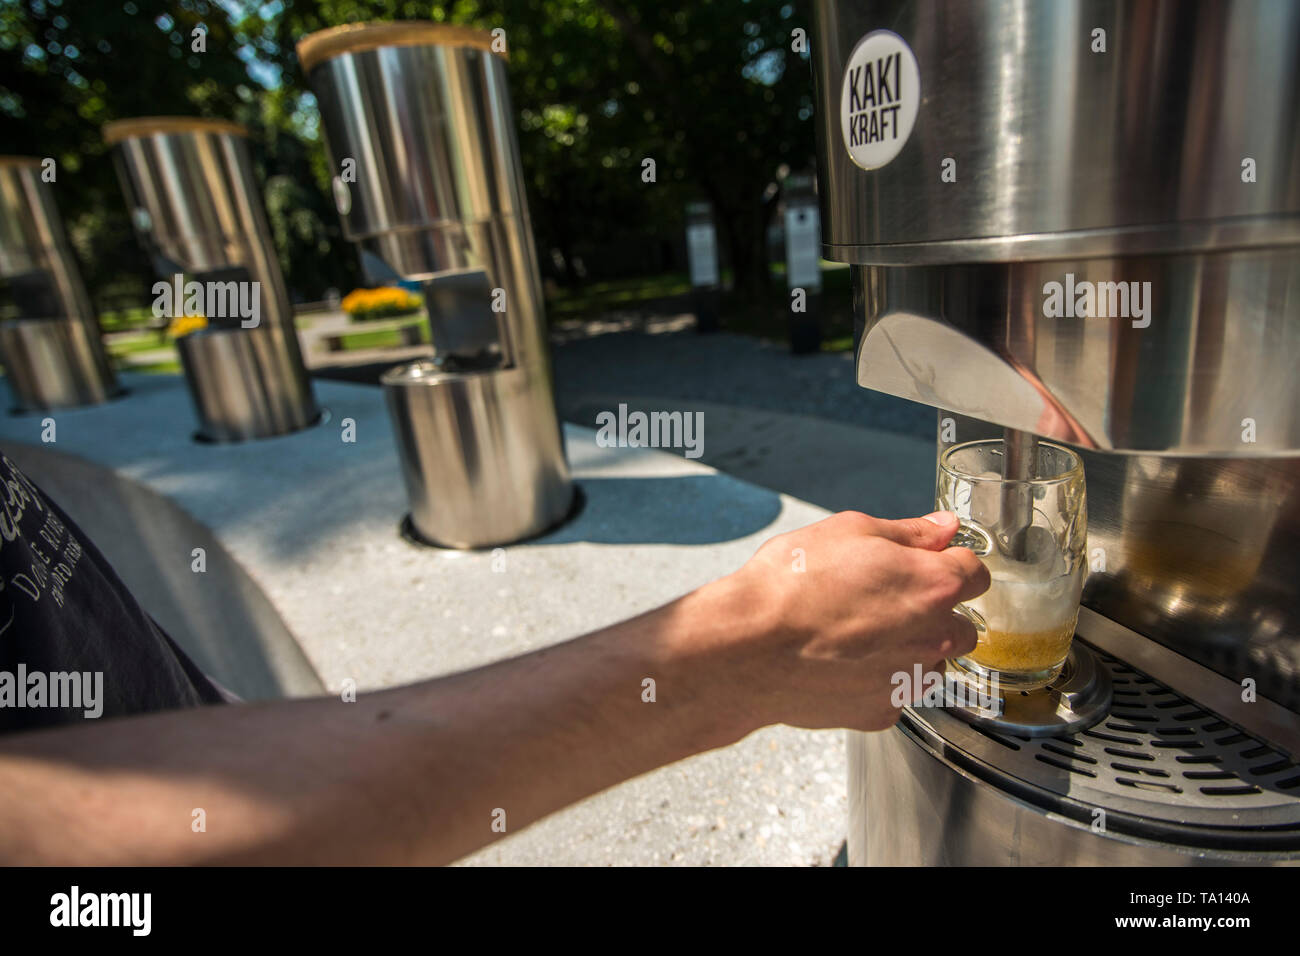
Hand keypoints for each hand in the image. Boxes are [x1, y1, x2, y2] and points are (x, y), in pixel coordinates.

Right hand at [692, 510, 989, 735]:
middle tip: (885, 600)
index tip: (928, 563)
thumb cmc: (790, 585)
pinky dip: (876, 680)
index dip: (950, 563)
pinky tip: (841, 662)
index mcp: (934, 585)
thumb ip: (909, 533)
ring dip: (908, 649)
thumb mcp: (850, 532)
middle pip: (962, 625)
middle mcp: (933, 637)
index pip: (976, 572)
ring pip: (929, 662)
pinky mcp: (881, 711)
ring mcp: (908, 680)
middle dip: (935, 612)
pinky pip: (895, 693)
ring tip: (857, 634)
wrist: (747, 649)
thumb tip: (944, 528)